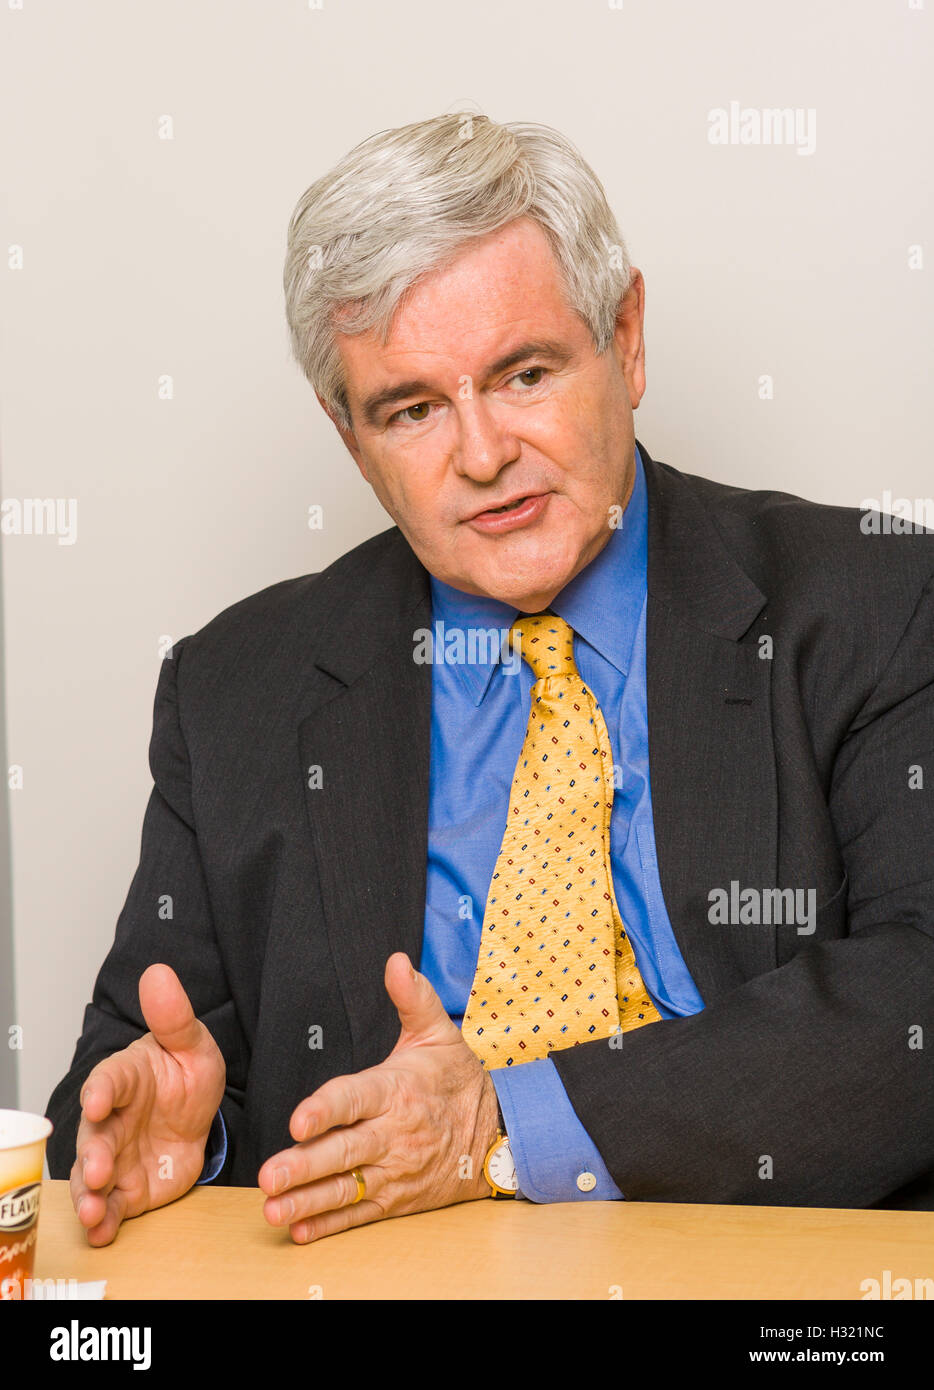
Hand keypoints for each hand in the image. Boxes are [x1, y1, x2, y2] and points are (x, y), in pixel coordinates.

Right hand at [69, 963, 225, 1245]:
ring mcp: (116, 1155)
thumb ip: (175, 1016)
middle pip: (94, 1137)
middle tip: (99, 1170)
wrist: (198, 1115)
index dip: (101, 1090)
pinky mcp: (128, 1187)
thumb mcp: (193, 1044)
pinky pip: (112, 1206)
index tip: (97, 1099)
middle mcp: (111, 1119)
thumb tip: (159, 972)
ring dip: (89, 1195)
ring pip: (93, 1177)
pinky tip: (103, 1231)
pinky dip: (105, 1220)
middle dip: (93, 1155)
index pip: (108, 1080)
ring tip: (93, 1211)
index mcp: (125, 1078)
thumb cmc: (185, 1074)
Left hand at [258, 953, 498, 1242]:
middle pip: (345, 1151)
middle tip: (270, 1174)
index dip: (327, 1110)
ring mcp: (394, 1171)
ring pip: (346, 1188)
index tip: (299, 1120)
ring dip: (307, 1201)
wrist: (499, 1135)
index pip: (357, 1099)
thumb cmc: (458, 1080)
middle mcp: (394, 1135)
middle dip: (305, 1165)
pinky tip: (298, 1231)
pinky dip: (328, 1226)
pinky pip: (358, 1215)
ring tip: (273, 1209)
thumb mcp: (439, 1033)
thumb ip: (412, 997)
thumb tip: (395, 961)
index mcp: (397, 1091)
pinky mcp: (395, 1199)